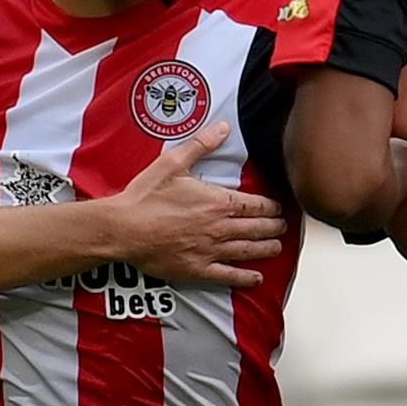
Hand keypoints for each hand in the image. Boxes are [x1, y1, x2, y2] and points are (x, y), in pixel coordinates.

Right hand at [97, 123, 288, 287]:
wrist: (123, 229)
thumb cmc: (145, 197)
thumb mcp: (173, 163)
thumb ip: (201, 144)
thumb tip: (223, 127)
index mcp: (217, 202)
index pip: (256, 205)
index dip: (271, 206)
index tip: (278, 207)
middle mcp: (219, 227)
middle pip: (257, 228)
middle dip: (274, 227)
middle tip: (283, 226)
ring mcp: (210, 250)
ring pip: (248, 251)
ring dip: (266, 249)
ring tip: (277, 247)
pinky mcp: (198, 269)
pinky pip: (228, 276)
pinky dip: (245, 278)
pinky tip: (256, 278)